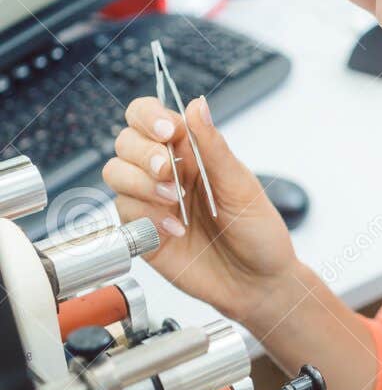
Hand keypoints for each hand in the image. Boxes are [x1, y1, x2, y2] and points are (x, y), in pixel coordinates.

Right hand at [102, 93, 298, 324]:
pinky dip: (147, 218)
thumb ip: (214, 147)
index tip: (168, 132)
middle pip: (126, 142)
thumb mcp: (241, 186)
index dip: (150, 117)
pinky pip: (125, 214)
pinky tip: (175, 230)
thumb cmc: (258, 234)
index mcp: (192, 153)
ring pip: (116, 174)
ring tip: (174, 201)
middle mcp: (167, 174)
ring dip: (140, 183)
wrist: (258, 284)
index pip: (151, 118)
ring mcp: (153, 203)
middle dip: (143, 153)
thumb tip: (197, 105)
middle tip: (169, 172)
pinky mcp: (145, 233)